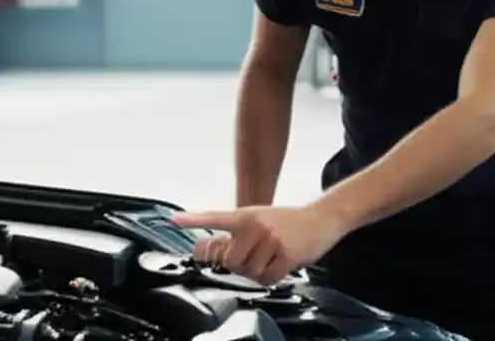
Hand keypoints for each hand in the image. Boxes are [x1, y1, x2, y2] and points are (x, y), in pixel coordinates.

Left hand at [170, 203, 348, 285]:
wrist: (320, 219)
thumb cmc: (288, 222)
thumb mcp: (260, 218)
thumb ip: (239, 232)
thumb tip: (218, 253)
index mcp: (246, 216)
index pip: (215, 217)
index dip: (193, 220)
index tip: (174, 220)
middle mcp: (256, 225)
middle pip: (230, 261)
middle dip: (240, 265)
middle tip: (256, 256)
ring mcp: (271, 239)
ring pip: (249, 272)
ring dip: (259, 271)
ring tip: (271, 257)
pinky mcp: (286, 253)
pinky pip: (267, 278)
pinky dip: (272, 277)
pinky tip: (280, 264)